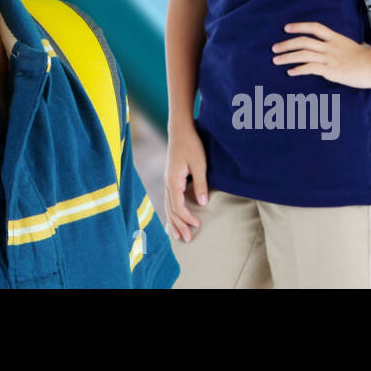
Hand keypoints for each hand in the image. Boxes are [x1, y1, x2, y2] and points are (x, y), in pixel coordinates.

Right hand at [163, 121, 208, 242]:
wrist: (180, 130)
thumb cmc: (191, 145)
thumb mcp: (200, 164)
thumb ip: (200, 184)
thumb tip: (202, 204)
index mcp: (173, 181)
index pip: (178, 206)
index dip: (187, 218)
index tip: (197, 225)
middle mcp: (167, 182)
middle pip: (171, 209)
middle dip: (179, 225)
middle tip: (188, 239)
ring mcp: (167, 180)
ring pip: (168, 205)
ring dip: (174, 221)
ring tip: (178, 235)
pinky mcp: (170, 177)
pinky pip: (169, 199)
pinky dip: (172, 211)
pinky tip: (175, 217)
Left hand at [271, 21, 370, 88]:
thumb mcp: (362, 47)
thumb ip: (358, 46)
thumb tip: (362, 46)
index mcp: (336, 38)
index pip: (314, 27)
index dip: (299, 26)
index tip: (287, 28)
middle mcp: (330, 46)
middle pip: (303, 41)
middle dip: (286, 44)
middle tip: (274, 48)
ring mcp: (329, 58)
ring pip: (302, 53)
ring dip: (287, 56)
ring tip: (276, 60)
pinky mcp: (330, 70)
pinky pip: (309, 67)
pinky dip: (298, 69)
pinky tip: (290, 72)